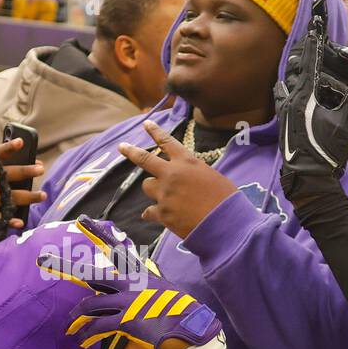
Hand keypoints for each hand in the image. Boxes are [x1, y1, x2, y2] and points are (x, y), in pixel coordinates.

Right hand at [0, 137, 45, 228]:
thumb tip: (20, 144)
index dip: (9, 148)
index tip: (21, 142)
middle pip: (10, 173)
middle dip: (25, 171)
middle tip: (41, 169)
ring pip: (10, 196)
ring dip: (27, 196)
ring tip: (44, 196)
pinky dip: (9, 220)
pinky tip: (20, 223)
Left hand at [37, 218, 220, 348]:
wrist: (189, 327)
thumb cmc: (177, 308)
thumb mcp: (161, 287)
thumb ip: (143, 282)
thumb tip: (132, 282)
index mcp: (138, 272)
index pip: (115, 248)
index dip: (98, 233)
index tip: (82, 220)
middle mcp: (130, 282)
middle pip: (91, 274)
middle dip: (66, 267)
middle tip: (44, 261)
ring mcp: (127, 300)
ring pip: (91, 304)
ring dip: (78, 317)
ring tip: (71, 328)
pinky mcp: (126, 320)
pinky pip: (99, 326)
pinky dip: (88, 335)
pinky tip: (82, 341)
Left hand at [117, 119, 239, 240]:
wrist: (224, 224)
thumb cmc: (225, 200)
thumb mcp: (213, 177)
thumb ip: (194, 174)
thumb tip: (187, 179)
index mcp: (187, 162)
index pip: (167, 142)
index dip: (155, 132)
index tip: (146, 124)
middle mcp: (172, 174)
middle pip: (145, 159)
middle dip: (131, 151)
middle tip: (122, 146)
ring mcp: (164, 193)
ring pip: (147, 186)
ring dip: (154, 189)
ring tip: (166, 197)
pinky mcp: (162, 213)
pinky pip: (149, 211)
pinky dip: (152, 214)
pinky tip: (154, 216)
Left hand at [274, 0, 347, 204]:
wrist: (306, 180)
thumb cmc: (328, 151)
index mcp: (306, 94)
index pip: (313, 57)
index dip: (317, 34)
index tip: (316, 14)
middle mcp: (291, 99)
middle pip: (297, 65)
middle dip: (306, 48)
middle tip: (310, 31)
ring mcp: (285, 111)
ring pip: (288, 80)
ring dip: (296, 67)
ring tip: (301, 57)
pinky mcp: (284, 123)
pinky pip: (284, 96)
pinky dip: (290, 86)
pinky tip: (289, 88)